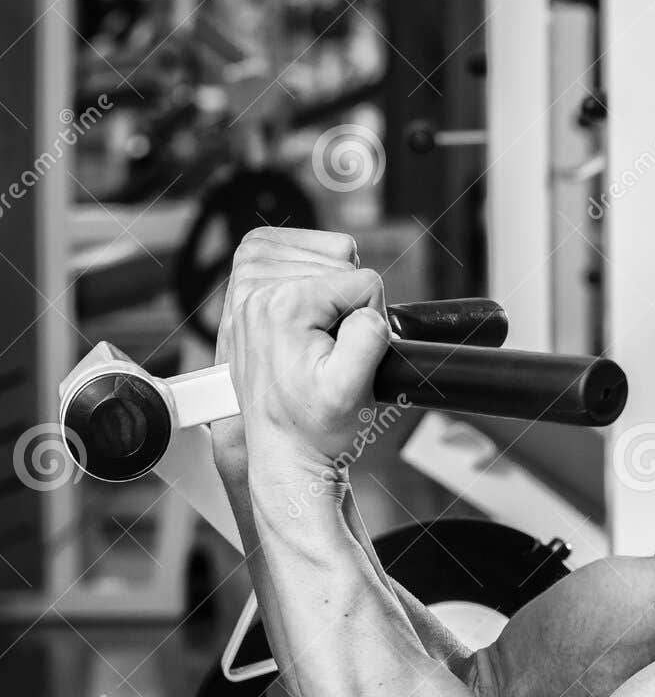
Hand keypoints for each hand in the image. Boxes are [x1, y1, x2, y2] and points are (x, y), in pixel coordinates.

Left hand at [212, 227, 391, 488]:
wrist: (284, 449)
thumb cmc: (313, 426)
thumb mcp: (352, 389)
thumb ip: (368, 336)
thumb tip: (367, 307)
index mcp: (282, 306)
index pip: (362, 280)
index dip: (369, 317)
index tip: (346, 354)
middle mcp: (255, 291)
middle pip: (339, 260)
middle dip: (347, 301)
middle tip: (329, 347)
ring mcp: (244, 290)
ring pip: (317, 250)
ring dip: (328, 282)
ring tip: (317, 329)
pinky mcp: (244, 291)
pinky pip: (284, 247)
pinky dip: (304, 263)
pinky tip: (307, 299)